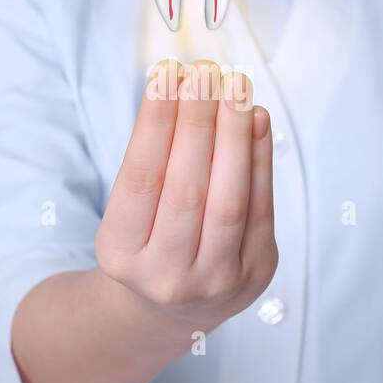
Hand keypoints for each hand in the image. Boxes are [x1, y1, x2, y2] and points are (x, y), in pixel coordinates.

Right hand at [95, 59, 277, 333]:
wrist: (171, 310)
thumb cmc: (147, 240)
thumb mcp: (129, 211)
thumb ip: (155, 160)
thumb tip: (186, 88)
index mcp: (121, 256)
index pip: (141, 178)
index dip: (155, 123)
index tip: (166, 73)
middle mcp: (166, 276)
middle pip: (186, 189)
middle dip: (197, 122)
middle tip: (205, 72)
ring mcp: (215, 281)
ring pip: (228, 200)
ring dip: (234, 136)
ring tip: (234, 87)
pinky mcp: (255, 274)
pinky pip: (261, 208)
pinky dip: (260, 159)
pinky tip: (257, 119)